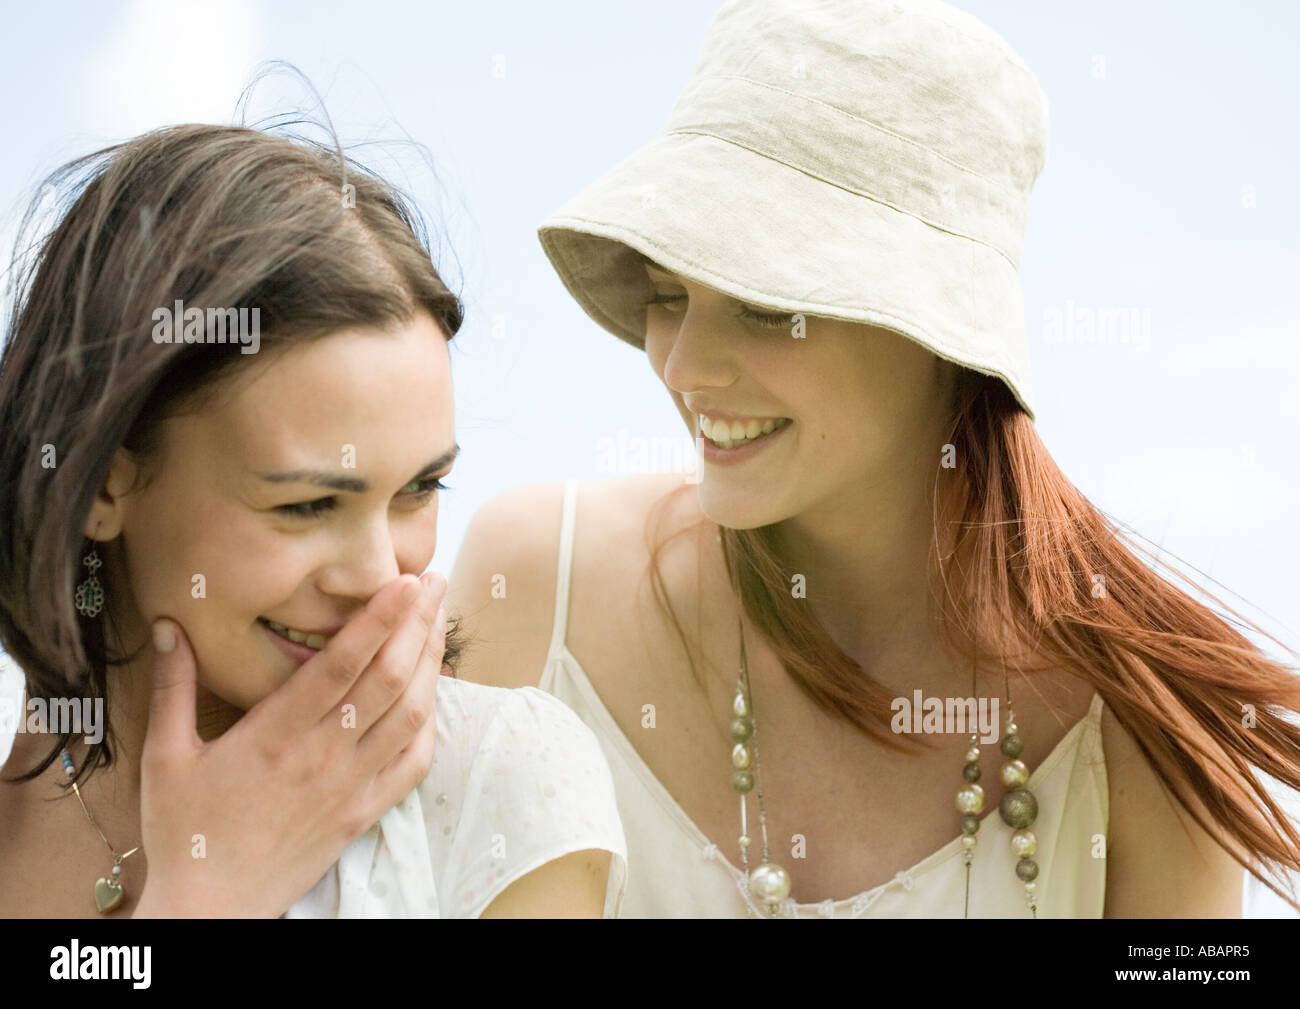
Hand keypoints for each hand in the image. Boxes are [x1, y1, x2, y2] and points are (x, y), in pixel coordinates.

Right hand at [131, 570, 446, 916]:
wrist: (212, 907)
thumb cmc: (184, 832)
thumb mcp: (164, 756)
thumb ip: (172, 686)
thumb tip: (167, 624)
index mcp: (276, 733)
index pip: (342, 664)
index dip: (379, 619)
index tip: (406, 581)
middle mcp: (323, 754)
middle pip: (388, 678)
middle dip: (417, 625)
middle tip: (434, 582)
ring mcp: (350, 784)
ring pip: (408, 714)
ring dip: (430, 664)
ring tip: (437, 623)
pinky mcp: (364, 812)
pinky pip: (413, 763)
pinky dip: (430, 723)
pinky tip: (432, 694)